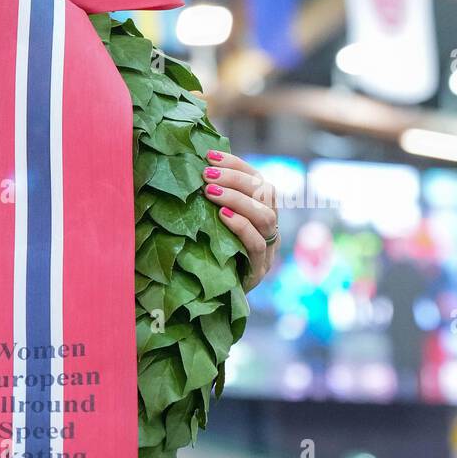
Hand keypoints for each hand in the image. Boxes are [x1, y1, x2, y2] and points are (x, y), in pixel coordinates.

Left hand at [200, 149, 279, 292]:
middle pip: (265, 192)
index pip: (258, 180)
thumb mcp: (210, 227)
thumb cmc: (208, 258)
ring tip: (210, 192)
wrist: (215, 301)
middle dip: (235, 179)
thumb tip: (186, 173)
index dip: (237, 165)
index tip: (210, 155)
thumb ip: (209, 205)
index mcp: (261, 213)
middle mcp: (270, 228)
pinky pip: (257, 244)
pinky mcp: (258, 270)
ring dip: (237, 199)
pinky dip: (241, 227)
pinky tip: (222, 217)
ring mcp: (268, 250)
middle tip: (206, 175)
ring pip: (265, 216)